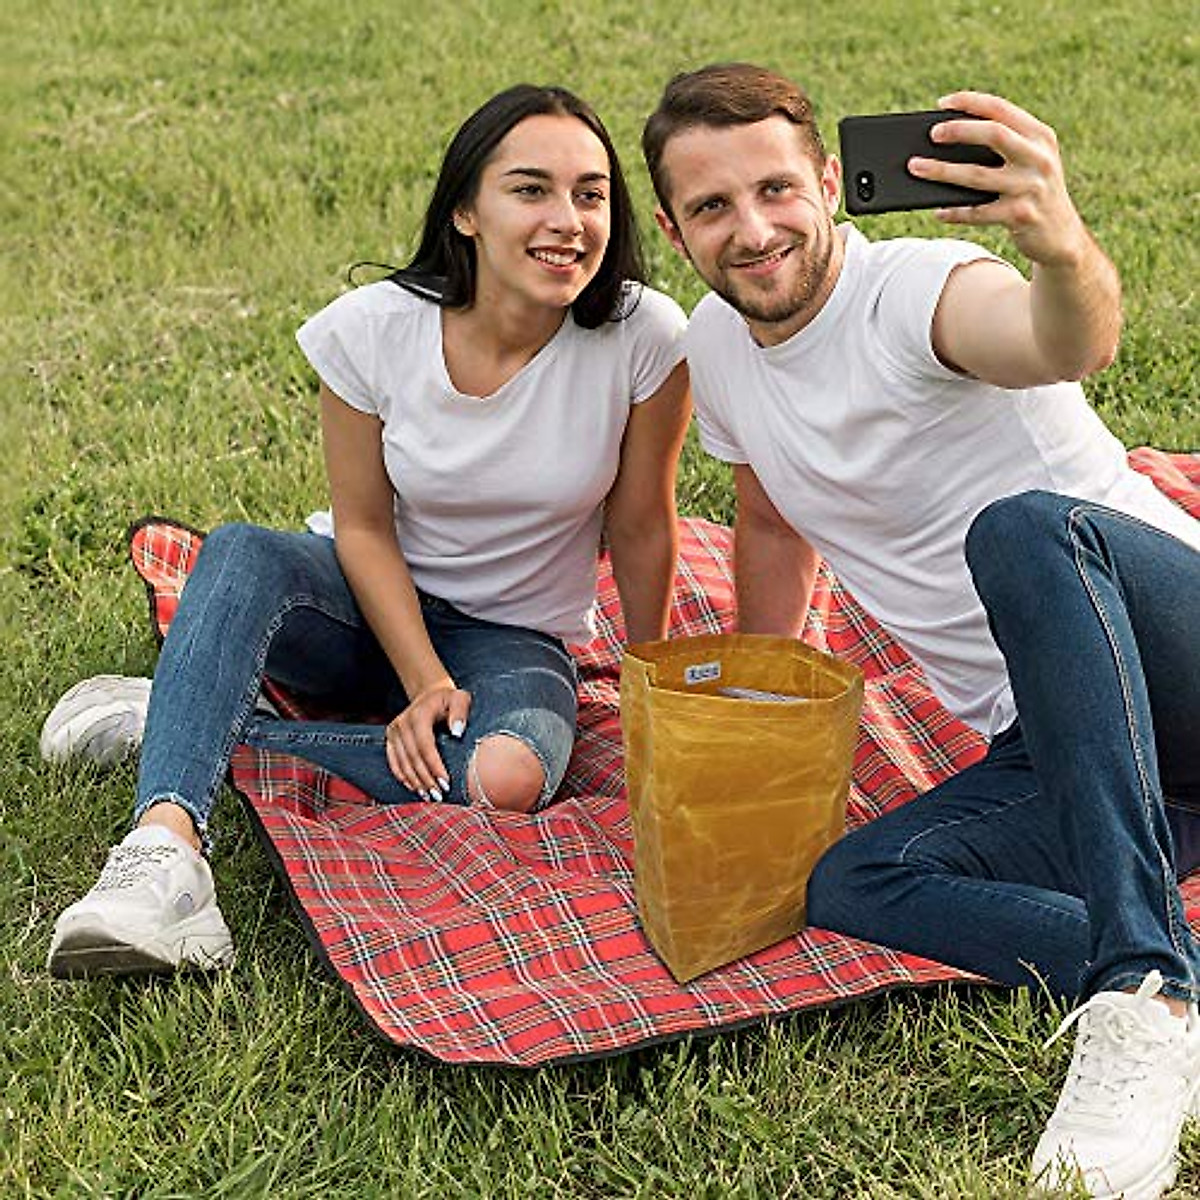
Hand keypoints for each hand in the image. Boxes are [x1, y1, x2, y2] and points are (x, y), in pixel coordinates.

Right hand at [384, 681, 471, 800]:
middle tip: (439, 795)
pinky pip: (394, 762)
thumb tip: (457, 732)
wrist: (429, 693)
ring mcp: (394, 731)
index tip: (446, 783)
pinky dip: (403, 777)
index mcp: (419, 715)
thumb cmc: (448, 699)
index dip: (434, 766)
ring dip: (415, 782)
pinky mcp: (390, 738)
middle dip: (426, 779)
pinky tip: (414, 788)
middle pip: (413, 758)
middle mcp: (402, 723)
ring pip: (402, 763)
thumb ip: (460, 712)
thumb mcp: (460, 698)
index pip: (425, 746)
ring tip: (428, 796)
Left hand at [908, 91, 1091, 268]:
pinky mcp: (1021, 215)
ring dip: (942, 171)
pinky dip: (955, 212)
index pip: (1002, 109)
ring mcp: (1030, 187)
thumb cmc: (1034, 192)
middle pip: (993, 134)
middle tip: (932, 134)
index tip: (943, 103)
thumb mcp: (1031, 162)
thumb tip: (950, 137)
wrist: (1061, 236)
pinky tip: (938, 211)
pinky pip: (978, 212)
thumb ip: (1006, 145)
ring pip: (977, 175)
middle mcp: (1038, 158)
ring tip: (916, 168)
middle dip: (959, 130)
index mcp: (1040, 136)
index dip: (970, 102)